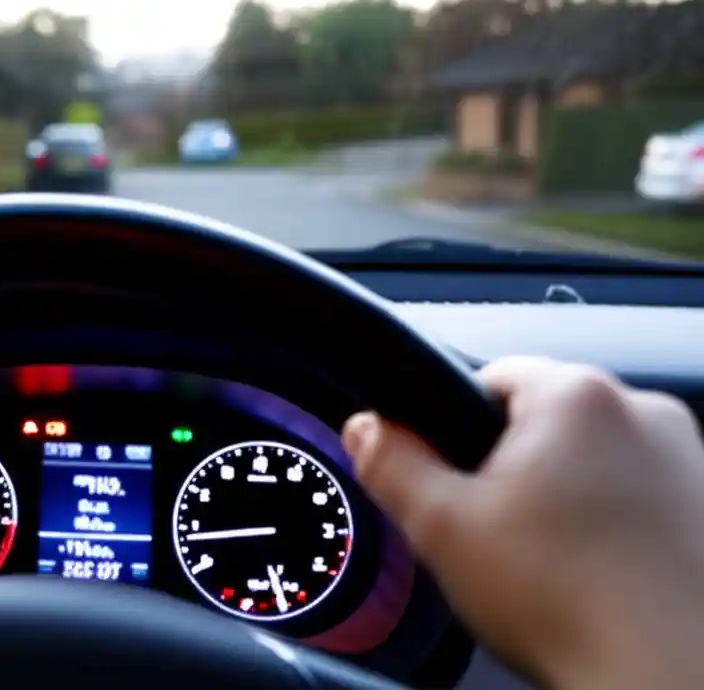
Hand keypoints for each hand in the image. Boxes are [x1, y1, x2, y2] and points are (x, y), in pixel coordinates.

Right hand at [342, 357, 703, 688]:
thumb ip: (392, 465)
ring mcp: (690, 458)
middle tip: (498, 535)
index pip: (490, 378)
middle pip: (546, 422)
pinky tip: (600, 573)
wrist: (666, 676)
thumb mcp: (443, 529)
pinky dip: (618, 524)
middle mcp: (645, 411)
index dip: (457, 433)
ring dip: (571, 496)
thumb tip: (366, 429)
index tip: (456, 486)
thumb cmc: (568, 603)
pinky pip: (643, 494)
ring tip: (554, 563)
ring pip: (596, 461)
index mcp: (576, 396)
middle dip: (516, 470)